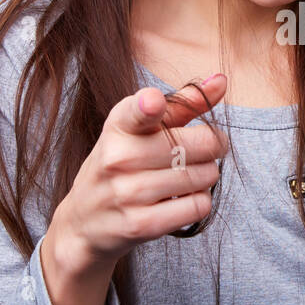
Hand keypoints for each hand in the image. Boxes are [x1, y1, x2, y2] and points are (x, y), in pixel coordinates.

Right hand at [51, 74, 229, 266]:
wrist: (83, 224)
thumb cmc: (120, 166)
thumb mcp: (139, 130)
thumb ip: (182, 104)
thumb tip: (221, 80)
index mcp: (118, 126)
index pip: (136, 111)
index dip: (148, 105)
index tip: (153, 103)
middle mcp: (119, 158)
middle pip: (201, 145)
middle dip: (213, 147)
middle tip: (201, 152)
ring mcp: (128, 193)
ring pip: (204, 176)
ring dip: (206, 177)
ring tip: (185, 177)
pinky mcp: (140, 225)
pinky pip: (198, 207)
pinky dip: (199, 202)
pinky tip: (180, 200)